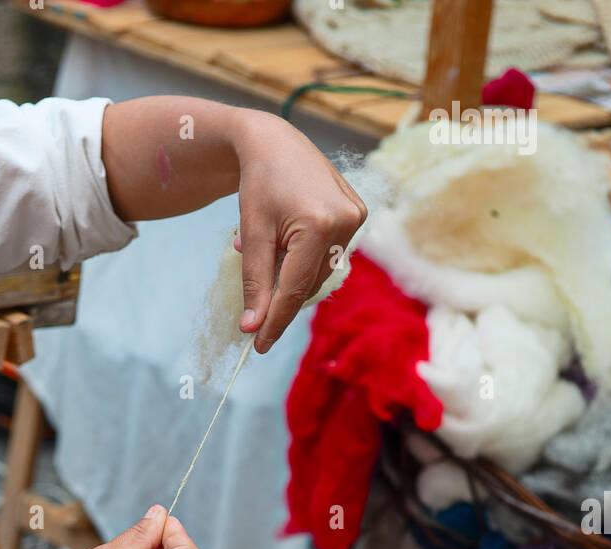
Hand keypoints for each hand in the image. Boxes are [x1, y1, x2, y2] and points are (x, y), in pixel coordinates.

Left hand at [233, 111, 366, 353]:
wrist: (274, 141)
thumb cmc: (258, 183)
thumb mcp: (252, 234)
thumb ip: (254, 282)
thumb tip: (252, 327)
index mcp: (318, 224)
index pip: (294, 290)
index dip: (275, 321)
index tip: (258, 346)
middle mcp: (346, 221)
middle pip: (308, 284)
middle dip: (280, 295)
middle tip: (254, 298)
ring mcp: (356, 217)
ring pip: (319, 272)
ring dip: (292, 274)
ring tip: (270, 248)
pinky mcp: (358, 214)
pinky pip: (328, 255)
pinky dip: (305, 259)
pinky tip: (288, 238)